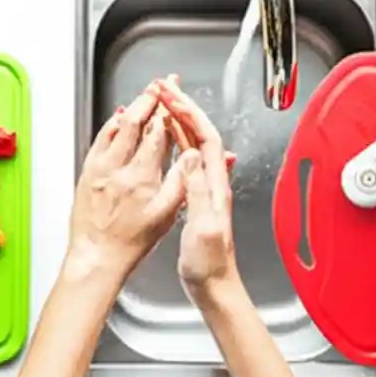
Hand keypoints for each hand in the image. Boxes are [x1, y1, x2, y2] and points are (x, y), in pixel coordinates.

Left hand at [65, 87, 186, 281]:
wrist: (97, 256)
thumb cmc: (131, 241)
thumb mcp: (166, 215)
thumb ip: (180, 181)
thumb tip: (191, 155)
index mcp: (141, 176)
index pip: (156, 133)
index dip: (167, 110)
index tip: (175, 96)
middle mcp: (118, 166)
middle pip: (134, 121)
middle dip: (149, 99)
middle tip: (160, 84)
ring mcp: (99, 167)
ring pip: (115, 127)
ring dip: (130, 108)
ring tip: (143, 95)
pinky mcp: (87, 172)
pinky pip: (100, 140)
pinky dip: (111, 125)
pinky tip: (118, 119)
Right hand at [152, 80, 238, 300]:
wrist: (215, 287)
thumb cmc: (210, 264)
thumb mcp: (203, 227)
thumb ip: (197, 191)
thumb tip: (191, 157)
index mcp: (215, 185)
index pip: (204, 137)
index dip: (188, 112)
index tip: (170, 95)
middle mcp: (213, 182)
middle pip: (198, 134)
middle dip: (181, 108)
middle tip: (163, 89)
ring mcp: (204, 190)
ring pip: (190, 145)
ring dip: (176, 122)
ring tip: (160, 105)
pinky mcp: (194, 199)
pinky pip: (183, 161)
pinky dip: (172, 144)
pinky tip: (163, 141)